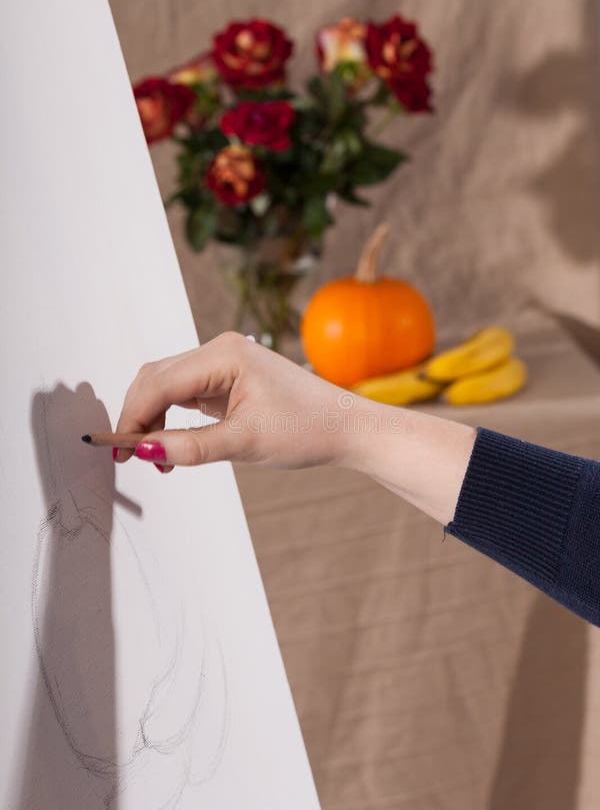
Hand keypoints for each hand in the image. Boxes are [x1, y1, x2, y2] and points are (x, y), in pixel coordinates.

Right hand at [115, 331, 388, 470]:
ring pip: (168, 385)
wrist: (346, 428)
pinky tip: (173, 445)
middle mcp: (220, 350)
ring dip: (154, 418)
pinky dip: (172, 417)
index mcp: (224, 354)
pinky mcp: (228, 378)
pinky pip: (186, 393)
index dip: (133, 417)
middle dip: (138, 416)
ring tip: (157, 459)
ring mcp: (224, 363)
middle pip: (157, 378)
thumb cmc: (308, 428)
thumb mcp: (245, 443)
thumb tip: (145, 450)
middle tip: (128, 456)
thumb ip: (191, 447)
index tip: (119, 451)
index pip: (160, 383)